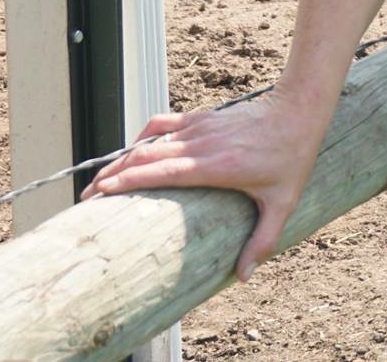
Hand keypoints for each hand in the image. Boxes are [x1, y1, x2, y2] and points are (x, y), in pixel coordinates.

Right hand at [80, 91, 327, 281]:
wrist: (299, 111)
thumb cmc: (291, 157)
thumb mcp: (282, 202)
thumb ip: (263, 239)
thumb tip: (244, 276)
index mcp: (215, 166)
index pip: (160, 172)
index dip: (128, 180)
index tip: (101, 194)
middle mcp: (201, 144)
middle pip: (145, 156)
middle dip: (112, 175)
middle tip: (87, 196)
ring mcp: (200, 128)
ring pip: (149, 140)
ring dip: (122, 157)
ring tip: (100, 178)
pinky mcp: (202, 118)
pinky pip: (163, 124)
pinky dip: (143, 136)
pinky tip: (133, 149)